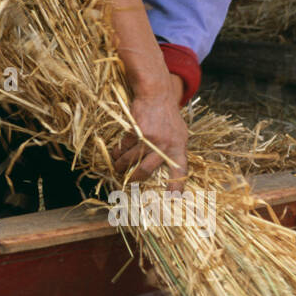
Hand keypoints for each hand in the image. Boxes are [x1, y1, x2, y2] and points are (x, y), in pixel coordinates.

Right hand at [113, 73, 187, 189]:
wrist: (157, 94)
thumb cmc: (168, 116)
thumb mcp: (180, 133)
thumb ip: (175, 150)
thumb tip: (173, 169)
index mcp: (178, 148)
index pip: (179, 171)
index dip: (176, 187)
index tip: (172, 200)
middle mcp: (165, 145)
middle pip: (145, 170)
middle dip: (134, 179)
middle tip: (129, 183)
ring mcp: (149, 139)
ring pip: (131, 160)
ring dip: (121, 166)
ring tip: (117, 168)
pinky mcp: (136, 132)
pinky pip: (123, 148)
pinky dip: (117, 152)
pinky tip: (115, 154)